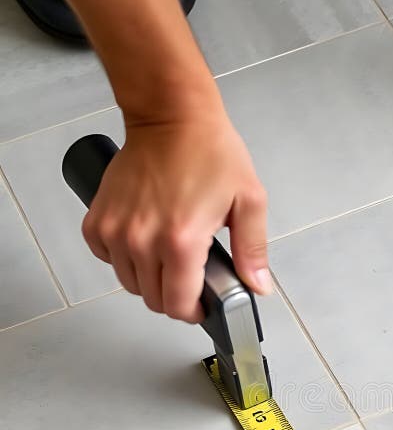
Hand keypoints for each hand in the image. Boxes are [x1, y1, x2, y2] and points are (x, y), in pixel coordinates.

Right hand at [82, 111, 268, 321]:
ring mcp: (116, 230)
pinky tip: (144, 243)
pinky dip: (123, 259)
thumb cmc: (209, 151)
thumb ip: (253, 250)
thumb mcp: (248, 201)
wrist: (171, 116)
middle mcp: (143, 239)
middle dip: (174, 297)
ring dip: (149, 279)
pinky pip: (106, 257)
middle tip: (191, 278)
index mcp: (181, 241)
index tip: (201, 306)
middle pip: (152, 299)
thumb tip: (258, 286)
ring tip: (169, 257)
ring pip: (129, 282)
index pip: (177, 305)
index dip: (192, 312)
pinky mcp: (98, 218)